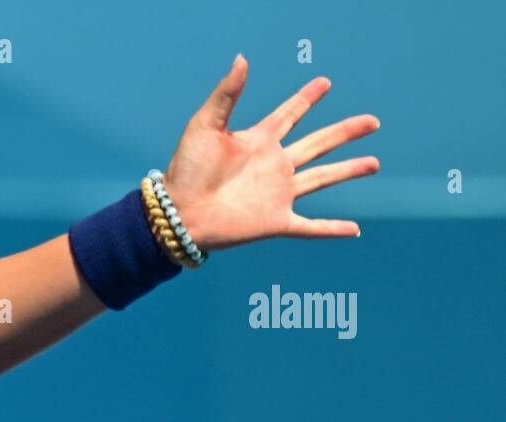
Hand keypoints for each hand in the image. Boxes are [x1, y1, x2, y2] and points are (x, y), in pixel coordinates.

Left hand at [161, 54, 379, 251]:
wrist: (179, 214)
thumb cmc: (185, 170)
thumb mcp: (204, 125)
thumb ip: (227, 94)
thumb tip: (242, 59)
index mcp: (258, 141)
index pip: (289, 115)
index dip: (307, 99)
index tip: (325, 82)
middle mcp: (273, 166)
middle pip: (318, 143)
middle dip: (345, 132)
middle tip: (372, 121)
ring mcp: (277, 193)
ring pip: (322, 178)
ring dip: (349, 170)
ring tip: (374, 163)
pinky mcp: (276, 220)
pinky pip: (311, 226)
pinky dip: (333, 229)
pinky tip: (354, 230)